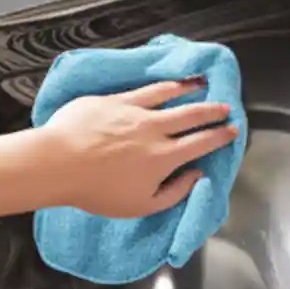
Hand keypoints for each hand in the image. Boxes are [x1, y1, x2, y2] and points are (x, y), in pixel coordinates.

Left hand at [36, 79, 238, 217]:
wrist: (56, 164)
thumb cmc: (95, 190)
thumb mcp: (140, 206)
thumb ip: (174, 192)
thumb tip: (196, 176)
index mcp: (164, 157)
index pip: (202, 142)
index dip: (221, 136)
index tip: (233, 130)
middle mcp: (156, 129)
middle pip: (193, 115)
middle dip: (213, 111)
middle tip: (226, 107)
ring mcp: (136, 111)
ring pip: (172, 96)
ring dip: (192, 91)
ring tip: (202, 86)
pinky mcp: (116, 100)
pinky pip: (146, 89)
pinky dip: (165, 85)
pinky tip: (170, 83)